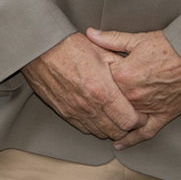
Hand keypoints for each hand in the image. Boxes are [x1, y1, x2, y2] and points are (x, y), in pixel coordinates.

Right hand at [22, 32, 140, 141]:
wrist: (39, 48)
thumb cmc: (69, 47)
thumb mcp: (102, 52)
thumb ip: (122, 69)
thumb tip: (136, 80)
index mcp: (102, 91)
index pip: (130, 121)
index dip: (140, 120)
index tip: (141, 113)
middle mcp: (89, 106)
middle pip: (117, 132)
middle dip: (127, 126)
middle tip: (130, 115)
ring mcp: (74, 111)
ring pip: (100, 133)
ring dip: (110, 128)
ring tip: (114, 115)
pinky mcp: (63, 112)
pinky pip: (84, 128)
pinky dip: (94, 126)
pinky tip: (97, 115)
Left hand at [85, 28, 180, 148]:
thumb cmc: (172, 46)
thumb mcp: (139, 39)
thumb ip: (111, 39)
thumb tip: (90, 33)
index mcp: (123, 75)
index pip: (99, 82)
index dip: (93, 79)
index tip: (89, 78)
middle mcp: (133, 95)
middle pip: (109, 103)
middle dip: (101, 101)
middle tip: (91, 101)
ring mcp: (148, 108)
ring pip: (123, 119)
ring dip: (112, 121)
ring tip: (100, 122)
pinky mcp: (164, 115)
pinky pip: (145, 132)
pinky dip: (131, 140)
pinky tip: (119, 144)